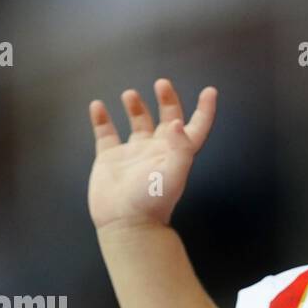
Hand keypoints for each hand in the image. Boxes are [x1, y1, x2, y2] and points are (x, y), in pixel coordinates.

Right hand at [87, 79, 216, 229]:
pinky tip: (98, 106)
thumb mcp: (172, 175)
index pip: (195, 128)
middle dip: (167, 100)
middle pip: (167, 119)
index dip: (204, 110)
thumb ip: (180, 148)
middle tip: (162, 83)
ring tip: (130, 94)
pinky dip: (101, 118)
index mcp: (176, 153)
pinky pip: (105, 133)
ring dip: (136, 106)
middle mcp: (157, 151)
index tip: (210, 91)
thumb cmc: (152, 203)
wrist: (125, 224)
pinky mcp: (110, 159)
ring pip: (137, 123)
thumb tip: (178, 122)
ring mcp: (133, 154)